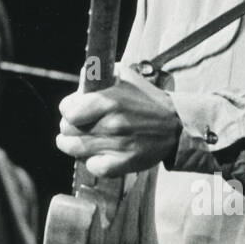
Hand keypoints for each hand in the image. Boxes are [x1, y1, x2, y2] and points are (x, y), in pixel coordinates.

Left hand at [56, 80, 181, 176]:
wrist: (176, 125)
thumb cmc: (148, 100)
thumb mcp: (126, 77)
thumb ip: (101, 75)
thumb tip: (82, 78)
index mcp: (109, 101)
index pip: (68, 111)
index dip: (68, 110)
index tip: (73, 111)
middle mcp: (112, 124)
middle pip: (68, 132)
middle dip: (69, 129)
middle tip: (76, 128)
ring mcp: (119, 145)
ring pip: (77, 151)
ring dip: (74, 146)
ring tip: (79, 142)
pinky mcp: (126, 162)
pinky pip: (95, 167)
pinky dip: (91, 162)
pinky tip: (96, 156)